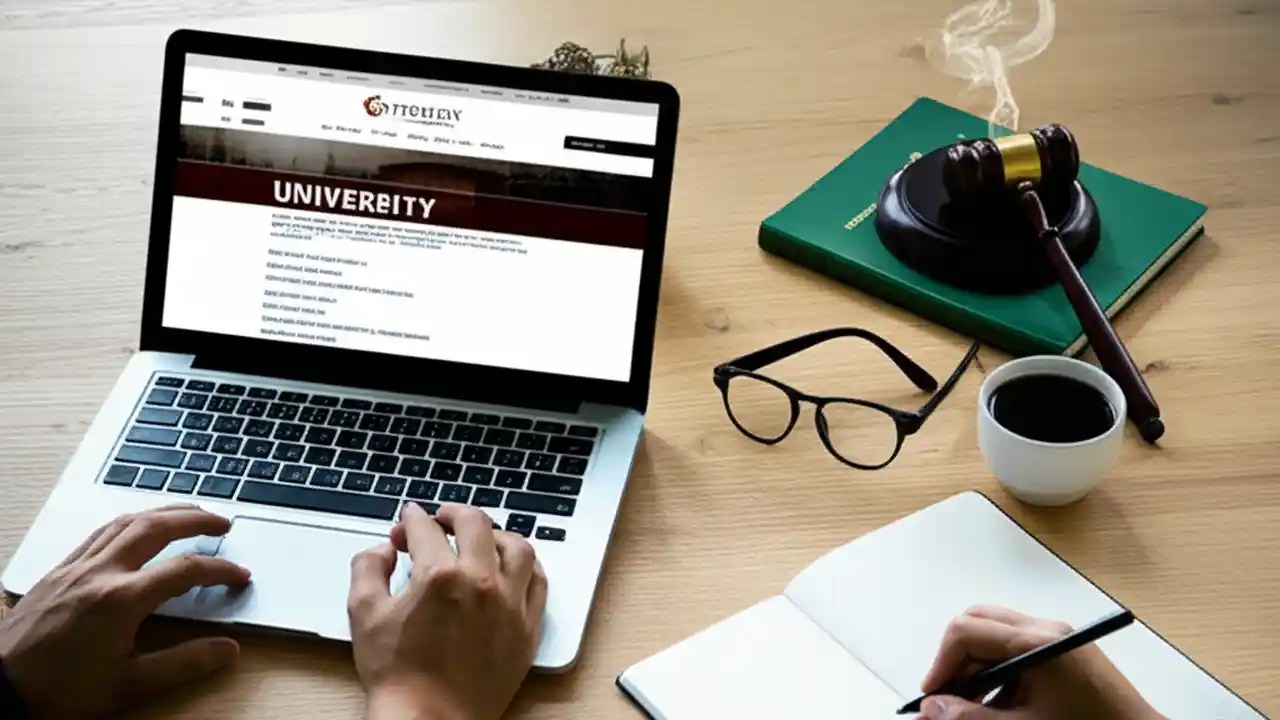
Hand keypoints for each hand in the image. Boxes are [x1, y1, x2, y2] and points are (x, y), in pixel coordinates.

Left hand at [0, 505, 250, 718]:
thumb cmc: (58, 692)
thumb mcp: (128, 684)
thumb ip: (183, 663)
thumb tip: (227, 649)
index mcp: (121, 600)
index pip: (185, 570)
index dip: (220, 569)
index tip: (240, 575)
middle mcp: (99, 573)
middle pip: (157, 526)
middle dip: (196, 518)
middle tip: (223, 522)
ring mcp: (75, 567)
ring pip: (125, 521)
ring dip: (163, 511)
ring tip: (188, 512)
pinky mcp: (57, 571)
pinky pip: (98, 531)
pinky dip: (128, 521)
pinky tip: (137, 526)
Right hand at [348, 503, 546, 719]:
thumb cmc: (397, 675)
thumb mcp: (363, 614)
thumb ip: (367, 568)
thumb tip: (384, 548)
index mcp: (439, 576)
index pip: (426, 528)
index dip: (412, 519)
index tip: (408, 520)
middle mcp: (481, 582)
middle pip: (476, 523)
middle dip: (453, 513)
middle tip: (441, 518)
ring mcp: (509, 604)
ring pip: (516, 546)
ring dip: (495, 533)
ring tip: (480, 536)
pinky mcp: (527, 627)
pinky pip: (538, 582)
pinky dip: (526, 564)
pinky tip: (513, 564)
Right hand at [918, 606, 1164, 719]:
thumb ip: (971, 718)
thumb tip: (932, 708)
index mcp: (1037, 642)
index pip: (966, 631)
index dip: (940, 664)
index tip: (932, 697)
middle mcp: (1046, 629)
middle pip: (977, 623)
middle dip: (954, 660)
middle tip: (947, 699)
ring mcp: (1058, 637)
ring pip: (994, 635)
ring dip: (975, 668)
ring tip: (974, 709)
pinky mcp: (1065, 650)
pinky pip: (1016, 648)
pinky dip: (998, 672)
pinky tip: (1002, 706)